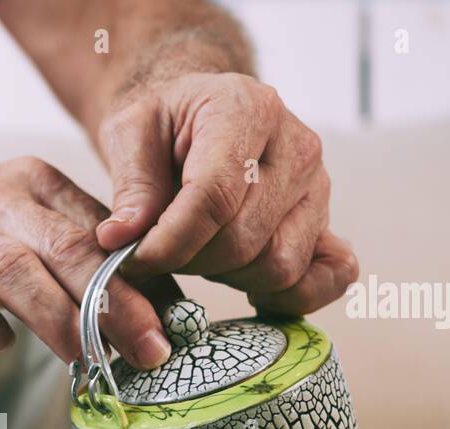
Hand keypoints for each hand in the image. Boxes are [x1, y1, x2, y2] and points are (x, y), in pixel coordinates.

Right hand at [0, 158, 173, 367]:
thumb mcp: (25, 235)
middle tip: (146, 348)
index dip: (141, 281)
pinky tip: (0, 344)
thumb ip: (81, 260)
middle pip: (65, 247)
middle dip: (113, 303)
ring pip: (12, 269)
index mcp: (32, 184)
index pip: (98, 232)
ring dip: (56, 317)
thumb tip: (156, 308)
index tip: (172, 326)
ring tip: (85, 357)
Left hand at [95, 72, 357, 315]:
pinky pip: (329, 278)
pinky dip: (289, 296)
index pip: (214, 196)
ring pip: (278, 266)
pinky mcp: (327, 224)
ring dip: (227, 277)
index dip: (170, 241)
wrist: (199, 113)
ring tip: (196, 253)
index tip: (133, 259)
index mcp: (247, 110)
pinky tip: (247, 286)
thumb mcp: (129, 132)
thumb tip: (120, 239)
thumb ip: (129, 185)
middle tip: (158, 252)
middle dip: (190, 261)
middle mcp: (297, 148)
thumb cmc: (164, 122)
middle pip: (244, 240)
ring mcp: (319, 189)